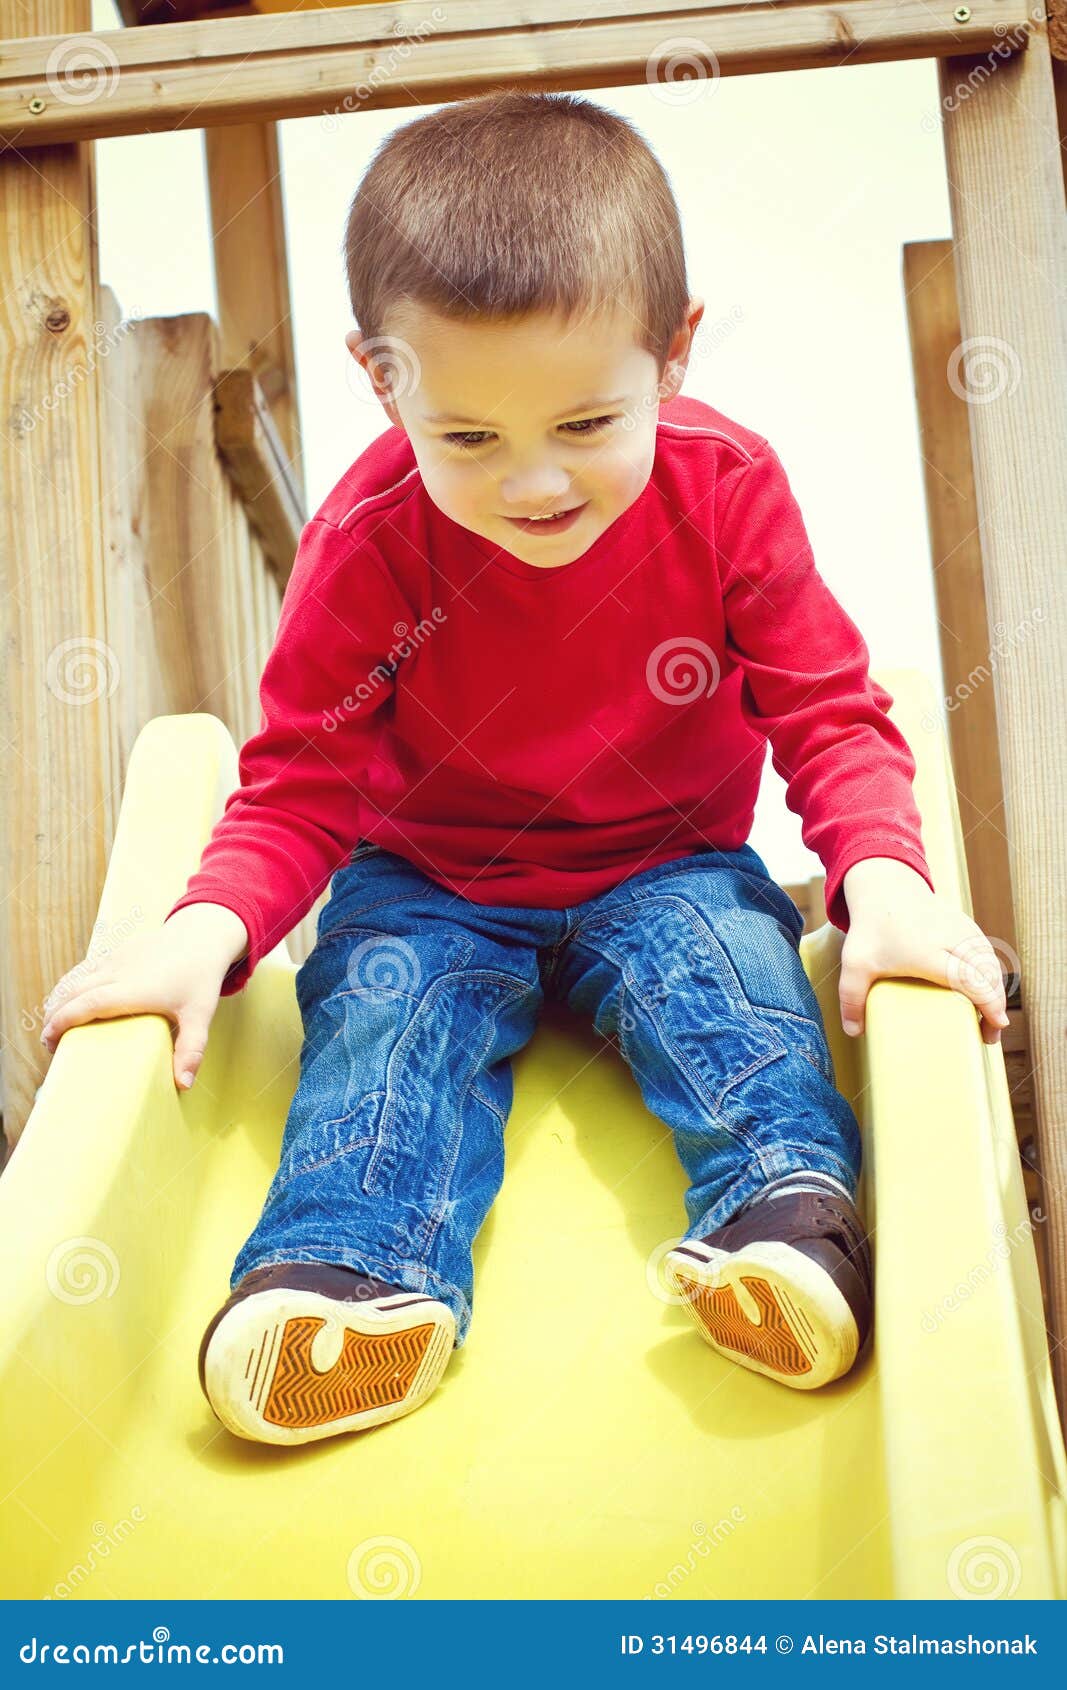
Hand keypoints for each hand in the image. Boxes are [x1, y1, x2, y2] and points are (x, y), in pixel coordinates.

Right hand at [39, 918, 237, 1090]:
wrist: (202, 934)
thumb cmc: (200, 977)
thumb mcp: (200, 1015)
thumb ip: (191, 1049)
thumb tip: (183, 1084)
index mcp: (132, 990)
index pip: (87, 1005)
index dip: (63, 1021)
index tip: (49, 1041)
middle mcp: (117, 972)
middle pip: (73, 992)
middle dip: (54, 1016)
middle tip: (48, 1042)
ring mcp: (114, 959)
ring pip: (75, 978)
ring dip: (58, 999)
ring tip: (51, 1023)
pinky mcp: (116, 951)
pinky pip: (84, 968)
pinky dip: (70, 984)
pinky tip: (68, 997)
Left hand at [839, 858, 1008, 1044]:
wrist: (885, 886)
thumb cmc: (871, 927)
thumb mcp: (854, 964)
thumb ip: (851, 999)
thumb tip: (854, 1032)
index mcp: (927, 952)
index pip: (968, 979)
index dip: (987, 1002)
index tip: (996, 1023)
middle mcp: (951, 940)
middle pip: (987, 975)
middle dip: (996, 1005)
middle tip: (990, 1035)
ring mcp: (962, 930)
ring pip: (991, 963)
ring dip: (996, 990)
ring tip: (989, 1018)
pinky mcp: (967, 927)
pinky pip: (987, 953)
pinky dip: (991, 974)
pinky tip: (985, 991)